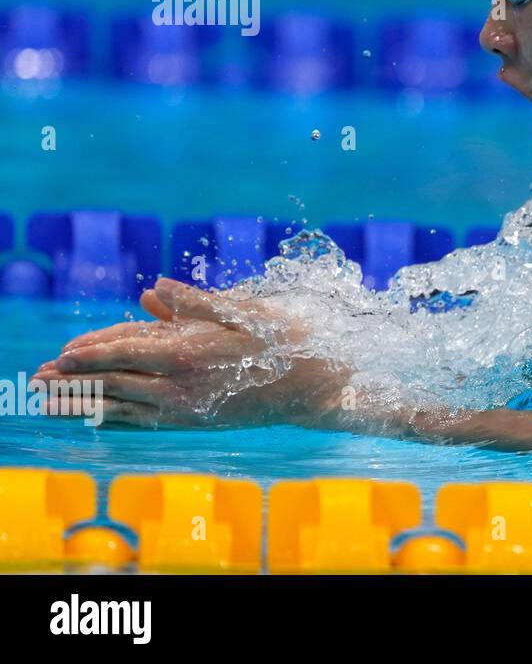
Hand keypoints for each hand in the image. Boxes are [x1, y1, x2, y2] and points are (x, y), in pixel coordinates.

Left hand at [33, 277, 343, 427]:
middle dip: (73, 381)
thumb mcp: (242, 311)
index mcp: (189, 352)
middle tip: (37, 380)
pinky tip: (98, 418)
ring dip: (83, 404)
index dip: (89, 352)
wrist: (315, 386)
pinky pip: (145, 422)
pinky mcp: (195, 421)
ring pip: (123, 406)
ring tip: (50, 403)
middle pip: (115, 382)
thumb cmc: (282, 340)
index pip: (125, 351)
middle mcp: (181, 386)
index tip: (60, 353)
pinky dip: (116, 419)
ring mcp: (187, 408)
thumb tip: (151, 289)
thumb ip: (194, 302)